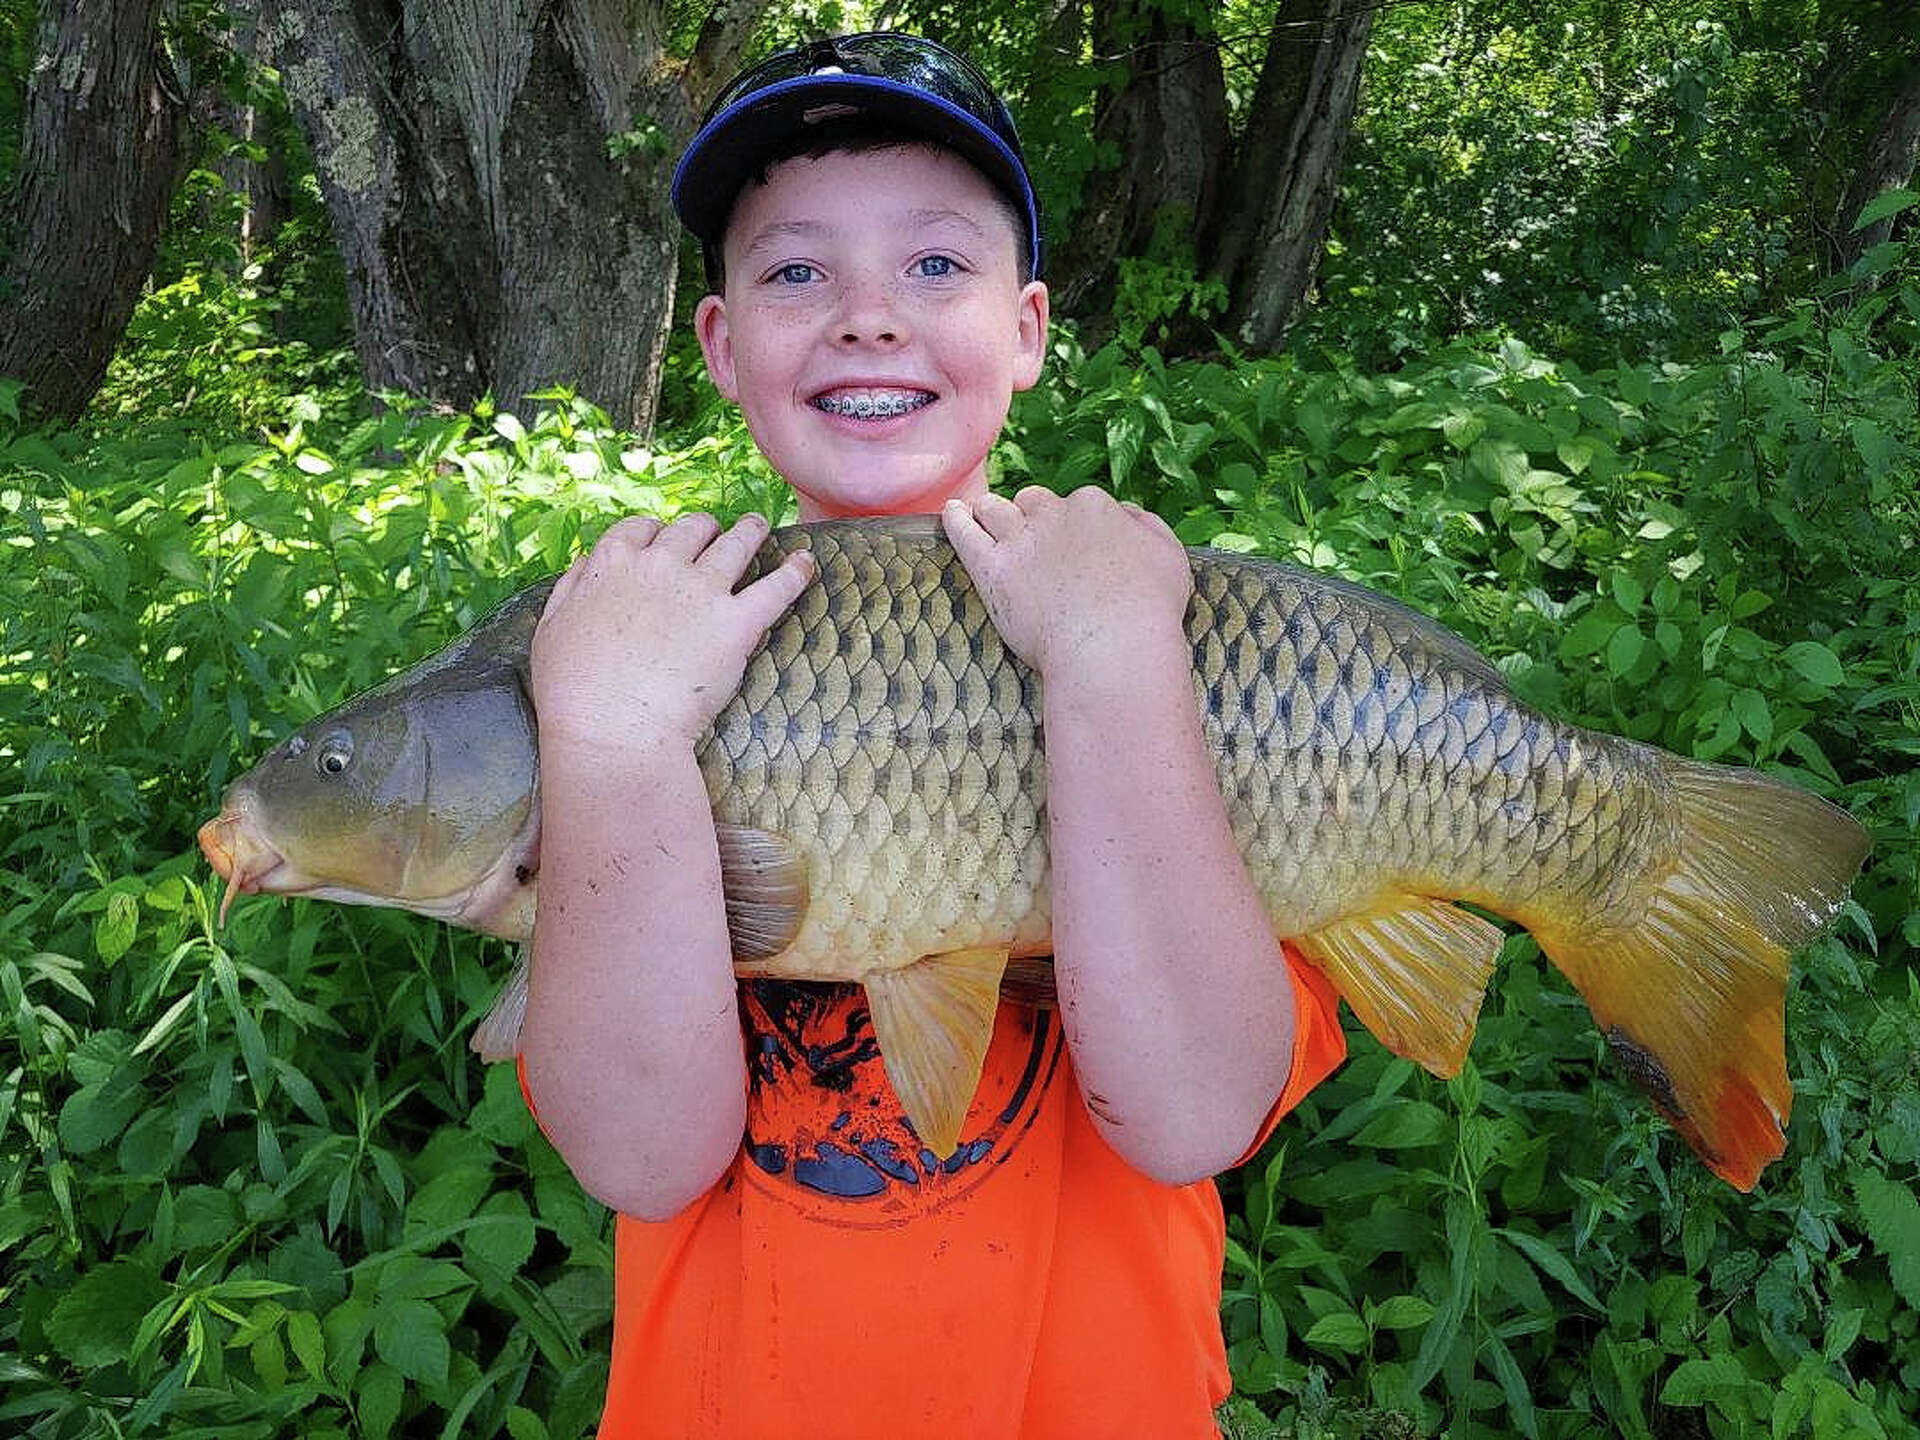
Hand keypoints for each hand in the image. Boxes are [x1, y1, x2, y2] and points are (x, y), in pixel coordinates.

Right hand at [530, 512, 813, 754]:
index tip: (665, 540)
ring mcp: (702, 591)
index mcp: (612, 565)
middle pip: (691, 529)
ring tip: (760, 527)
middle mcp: (660, 566)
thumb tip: (588, 564)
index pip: (641, 529)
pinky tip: (807, 563)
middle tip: (716, 535)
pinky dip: (796, 571)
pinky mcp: (737, 623)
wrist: (612, 732)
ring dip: (750, 531)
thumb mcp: (551, 629)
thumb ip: (570, 589)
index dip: (657, 532)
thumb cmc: (571, 694)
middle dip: (704, 529)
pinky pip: (778, 586)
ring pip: (737, 543)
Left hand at [941, 486, 1192, 678]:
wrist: (1113, 649)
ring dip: (990, 512)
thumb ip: (1145, 526)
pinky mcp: (991, 570)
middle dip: (1032, 518)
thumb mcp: (1169, 556)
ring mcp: (1019, 540)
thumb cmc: (1150, 611)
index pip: (1076, 505)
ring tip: (981, 516)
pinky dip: (955, 520)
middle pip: (1033, 503)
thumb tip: (1125, 513)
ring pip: (994, 510)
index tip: (1074, 551)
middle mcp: (1054, 514)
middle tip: (1034, 544)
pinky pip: (964, 533)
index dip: (1073, 528)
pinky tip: (950, 514)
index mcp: (1095, 507)